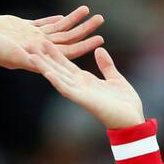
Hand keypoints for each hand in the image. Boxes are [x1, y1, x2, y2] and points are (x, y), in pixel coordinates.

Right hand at [0, 7, 103, 70]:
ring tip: (88, 10)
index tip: (101, 39)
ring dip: (73, 21)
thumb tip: (43, 64)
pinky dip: (54, 20)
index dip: (84, 45)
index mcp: (39, 55)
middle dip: (84, 30)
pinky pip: (43, 24)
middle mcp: (38, 47)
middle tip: (101, 20)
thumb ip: (27, 58)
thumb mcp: (11, 54)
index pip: (68, 51)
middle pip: (67, 39)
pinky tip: (64, 16)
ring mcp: (31, 38)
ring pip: (58, 29)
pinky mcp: (22, 29)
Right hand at [30, 42, 144, 129]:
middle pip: (59, 69)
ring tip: (33, 56)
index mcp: (87, 81)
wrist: (132, 121)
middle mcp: (80, 87)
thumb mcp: (116, 79)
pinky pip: (68, 90)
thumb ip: (106, 65)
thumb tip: (99, 49)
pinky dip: (57, 81)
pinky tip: (48, 73)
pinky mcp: (84, 100)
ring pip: (59, 78)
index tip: (45, 42)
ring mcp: (81, 93)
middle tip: (30, 45)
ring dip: (45, 67)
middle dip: (46, 58)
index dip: (56, 54)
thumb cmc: (126, 104)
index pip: (68, 65)